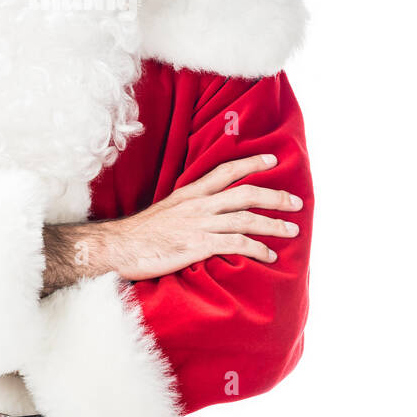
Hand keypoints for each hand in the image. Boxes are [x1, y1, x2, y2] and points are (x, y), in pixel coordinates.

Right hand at [102, 153, 302, 281]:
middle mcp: (198, 204)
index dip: (252, 163)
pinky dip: (257, 249)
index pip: (226, 170)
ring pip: (246, 218)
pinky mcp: (198, 245)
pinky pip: (235, 244)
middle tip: (296, 202)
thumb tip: (206, 212)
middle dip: (275, 196)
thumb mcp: (166, 211)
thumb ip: (188, 208)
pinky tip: (269, 256)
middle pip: (245, 193)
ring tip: (292, 230)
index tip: (273, 161)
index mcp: (190, 193)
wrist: (119, 246)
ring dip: (273, 224)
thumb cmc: (141, 233)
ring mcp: (199, 224)